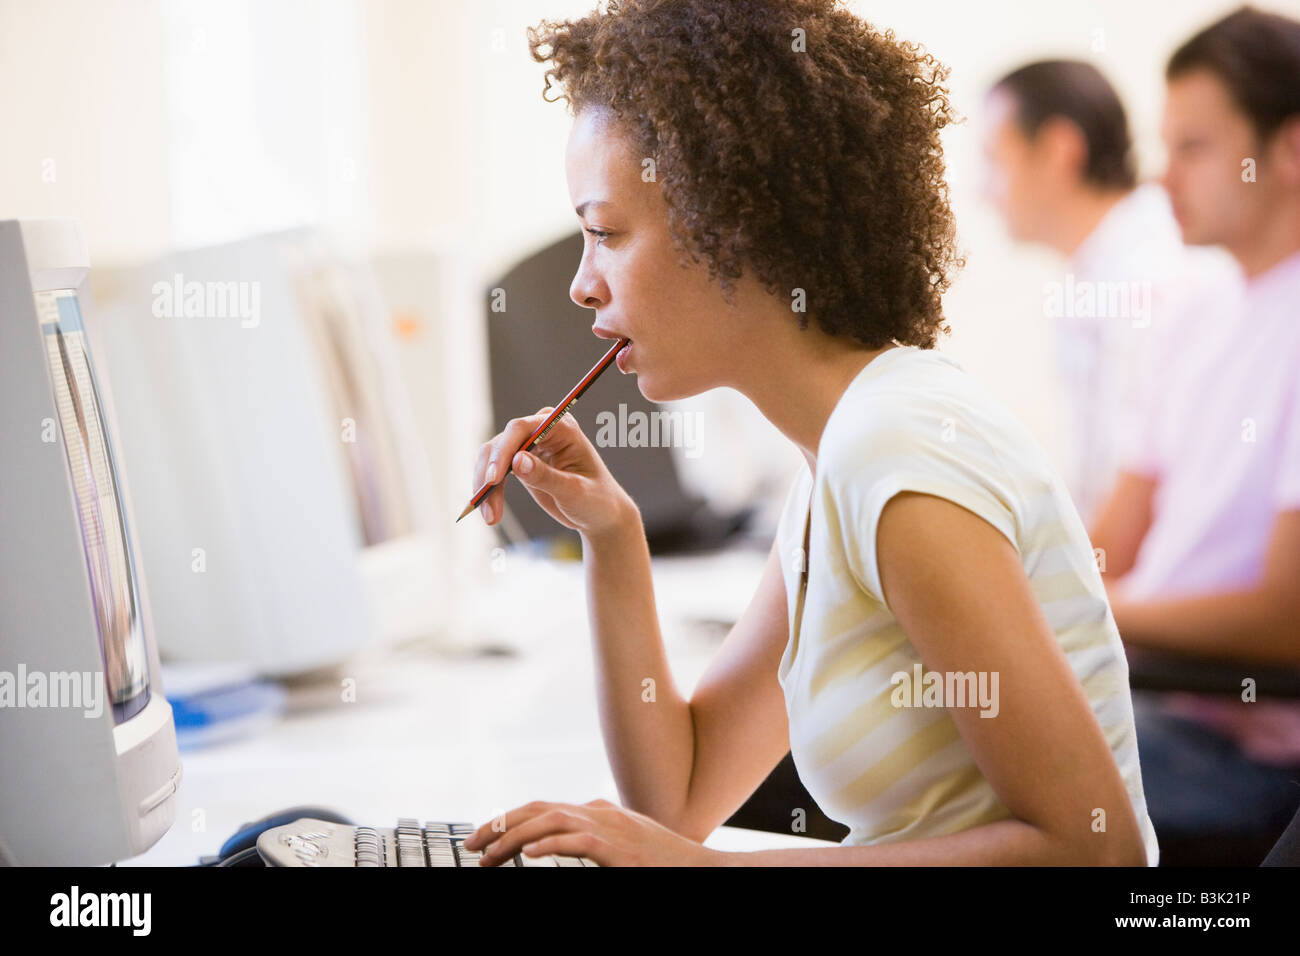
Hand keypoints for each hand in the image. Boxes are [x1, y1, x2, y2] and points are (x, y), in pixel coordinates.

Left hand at [461, 799, 725, 866]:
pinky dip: (550, 846)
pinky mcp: (621, 850)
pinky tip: (527, 857)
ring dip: (514, 838)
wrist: (704, 868)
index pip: (544, 808)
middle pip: (539, 809)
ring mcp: (612, 828)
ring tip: (489, 856)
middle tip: (471, 846)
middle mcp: (601, 813)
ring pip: (551, 822)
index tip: (484, 836)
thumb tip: (557, 844)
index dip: (510, 819)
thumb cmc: (665, 862)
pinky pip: (579, 843)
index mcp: (600, 812)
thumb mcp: (625, 845)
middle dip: (500, 825)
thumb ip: (595, 839)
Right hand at [472, 407, 635, 539]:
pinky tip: (489, 513)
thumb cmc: (596, 500)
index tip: (494, 480)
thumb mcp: (574, 491)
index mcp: (561, 427)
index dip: (504, 451)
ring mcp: (528, 445)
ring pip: (491, 458)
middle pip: (501, 443)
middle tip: (485, 504)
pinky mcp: (519, 462)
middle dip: (490, 474)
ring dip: (485, 487)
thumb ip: (546, 476)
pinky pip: (493, 472)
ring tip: (490, 517)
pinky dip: (488, 492)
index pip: (522, 429)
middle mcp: (541, 429)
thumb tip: (517, 461)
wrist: (599, 514)